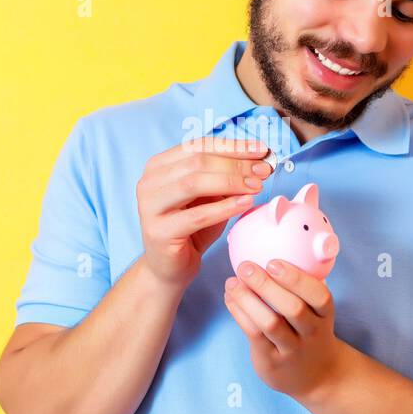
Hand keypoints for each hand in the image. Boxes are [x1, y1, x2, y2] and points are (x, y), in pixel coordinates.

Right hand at [136, 135, 272, 289]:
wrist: (170, 267)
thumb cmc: (191, 229)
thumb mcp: (209, 196)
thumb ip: (224, 177)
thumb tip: (257, 161)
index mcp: (159, 166)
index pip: (199, 146)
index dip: (233, 146)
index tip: (262, 150)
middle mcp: (149, 182)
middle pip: (198, 162)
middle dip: (235, 164)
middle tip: (263, 169)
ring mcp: (150, 207)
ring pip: (194, 183)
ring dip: (231, 182)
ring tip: (257, 185)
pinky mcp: (159, 231)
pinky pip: (198, 215)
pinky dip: (225, 207)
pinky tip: (245, 203)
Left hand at [223, 258, 343, 401]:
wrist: (317, 376)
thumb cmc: (310, 330)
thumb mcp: (316, 310)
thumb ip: (301, 286)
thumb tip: (272, 244)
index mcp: (325, 315)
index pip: (319, 296)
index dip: (297, 278)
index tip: (274, 261)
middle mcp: (312, 333)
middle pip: (292, 309)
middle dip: (267, 285)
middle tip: (245, 266)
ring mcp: (292, 350)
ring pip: (270, 324)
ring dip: (248, 300)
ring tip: (232, 282)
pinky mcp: (272, 362)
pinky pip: (254, 335)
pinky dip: (240, 314)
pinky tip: (231, 298)